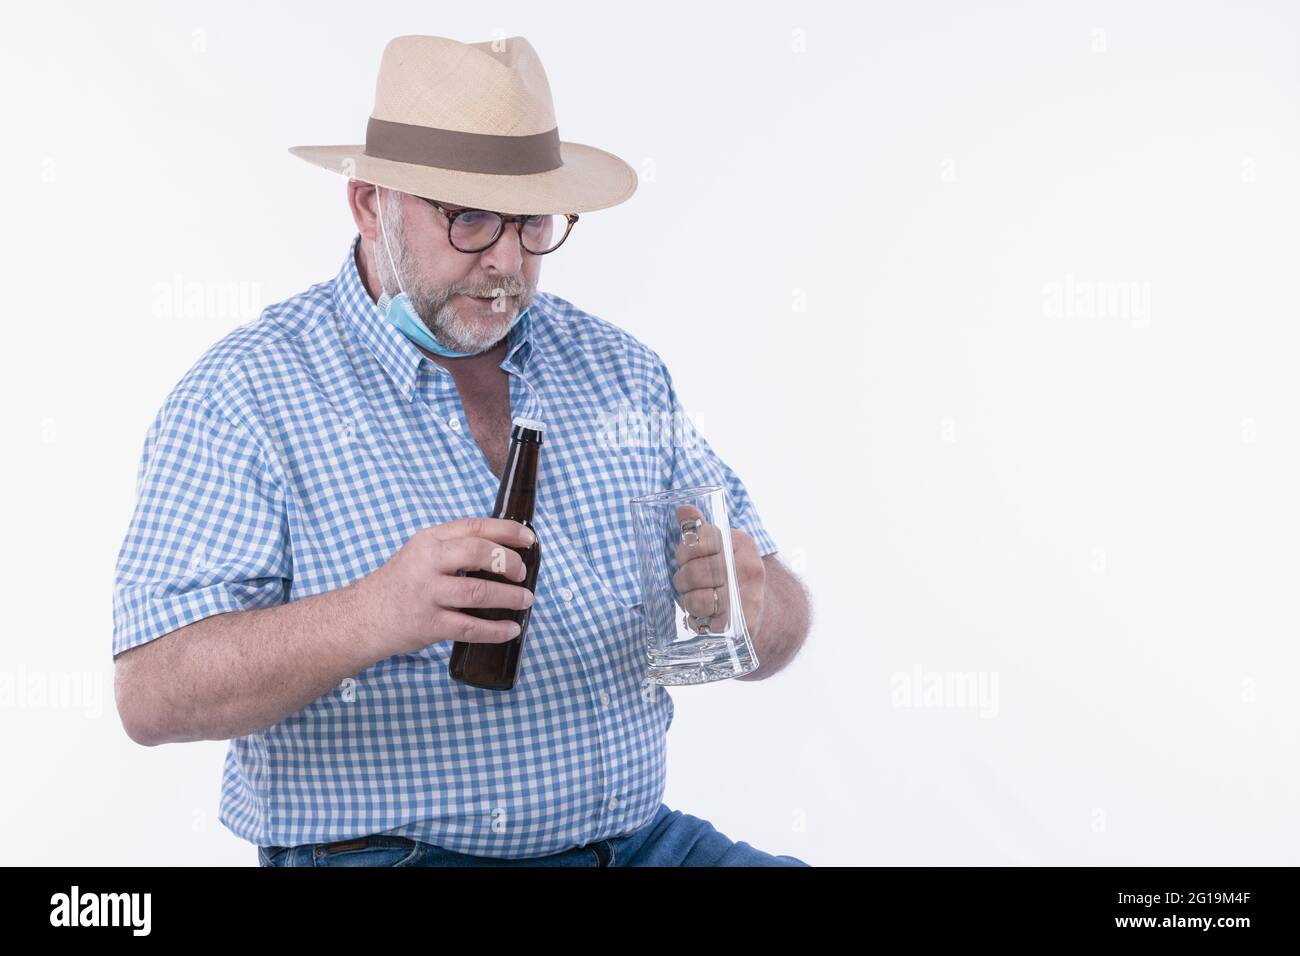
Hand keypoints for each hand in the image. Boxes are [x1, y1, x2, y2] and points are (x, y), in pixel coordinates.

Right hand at [356, 517, 537, 656]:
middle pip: (477, 552)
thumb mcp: (422, 553)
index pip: (474, 527)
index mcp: (430, 540)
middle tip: (522, 573)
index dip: (508, 531)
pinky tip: (511, 629)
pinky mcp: (428, 624)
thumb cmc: (402, 583)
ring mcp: (427, 594)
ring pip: (478, 592)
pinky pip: (470, 628)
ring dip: (509, 597)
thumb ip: (455, 547)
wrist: (364, 616)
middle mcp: (427, 563)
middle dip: (509, 562)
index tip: (530, 541)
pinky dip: (496, 630)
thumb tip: (504, 551)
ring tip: (526, 601)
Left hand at [670, 504, 764, 636]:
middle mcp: (748, 569)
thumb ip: (700, 530)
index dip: (685, 550)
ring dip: (688, 600)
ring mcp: (747, 597)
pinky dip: (696, 620)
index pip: (701, 539)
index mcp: (742, 544)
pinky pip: (705, 622)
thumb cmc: (734, 574)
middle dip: (683, 578)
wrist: (771, 610)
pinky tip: (702, 615)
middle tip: (684, 582)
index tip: (685, 557)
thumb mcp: (722, 548)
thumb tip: (683, 509)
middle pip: (696, 571)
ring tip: (693, 598)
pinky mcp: (743, 624)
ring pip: (699, 599)